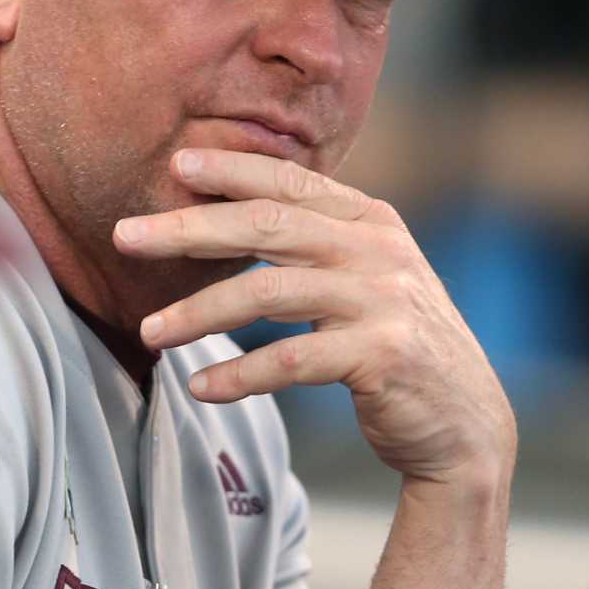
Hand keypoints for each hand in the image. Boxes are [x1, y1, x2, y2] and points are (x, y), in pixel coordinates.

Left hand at [114, 149, 514, 482]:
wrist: (464, 424)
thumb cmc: (391, 346)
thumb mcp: (363, 278)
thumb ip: (313, 244)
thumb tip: (223, 216)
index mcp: (370, 221)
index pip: (289, 181)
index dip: (231, 169)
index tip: (175, 164)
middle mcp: (378, 250)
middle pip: (266, 225)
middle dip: (188, 229)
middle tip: (124, 236)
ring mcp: (383, 300)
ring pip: (268, 293)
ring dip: (199, 312)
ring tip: (149, 331)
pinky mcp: (382, 355)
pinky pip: (289, 360)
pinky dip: (238, 373)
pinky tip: (200, 385)